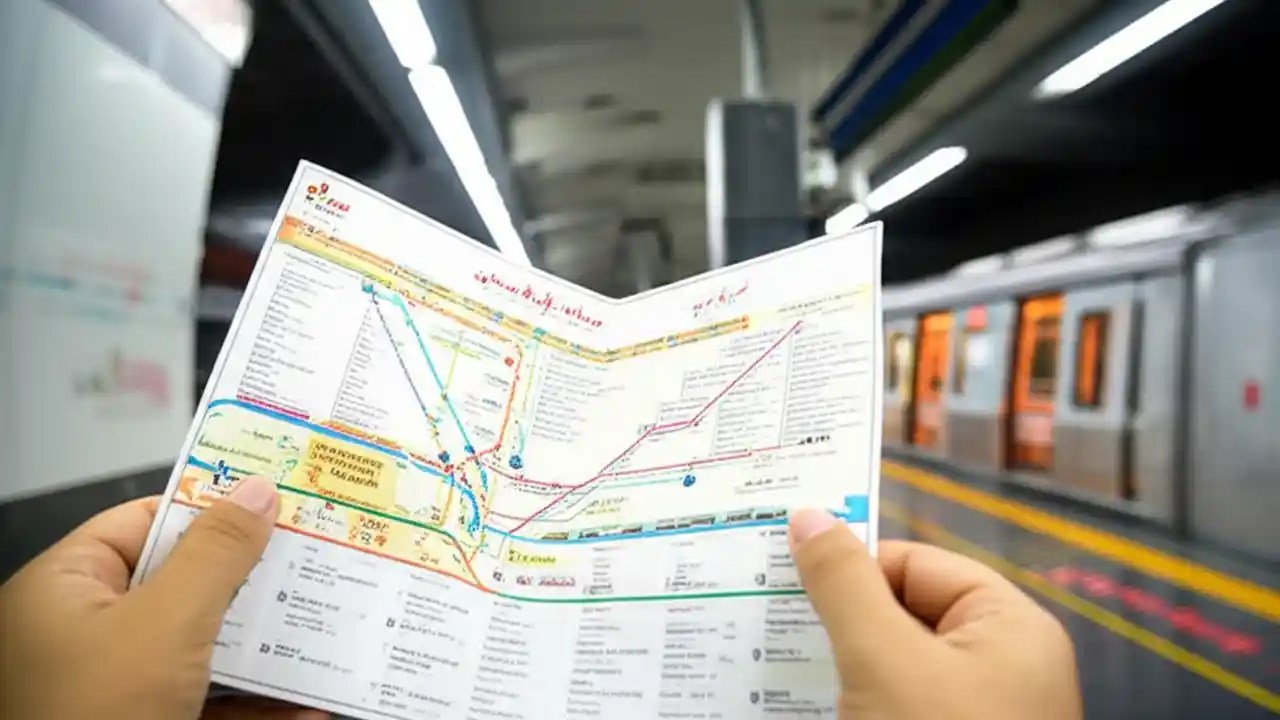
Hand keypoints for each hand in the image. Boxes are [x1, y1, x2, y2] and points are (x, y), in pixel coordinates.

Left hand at [0, 477, 328, 719]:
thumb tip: (254, 493)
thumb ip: (215, 555)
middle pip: (185, 584)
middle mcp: (85, 632)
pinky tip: (306, 704)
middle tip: (314, 563)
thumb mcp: (165, 625)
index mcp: (65, 589)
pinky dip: (258, 704)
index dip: (212, 508)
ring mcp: (116, 687)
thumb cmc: (87, 719)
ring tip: (325, 630)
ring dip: (266, 648)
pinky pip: (210, 703)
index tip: (273, 502)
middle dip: (254, 583)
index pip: (146, 522)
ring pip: (205, 647)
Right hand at [789, 509, 1081, 719]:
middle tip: (765, 620)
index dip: (851, 568)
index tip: (783, 581)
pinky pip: (894, 711)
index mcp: (1009, 626)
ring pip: (891, 670)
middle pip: (901, 616)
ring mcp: (977, 717)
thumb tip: (809, 516)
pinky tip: (806, 708)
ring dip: (836, 670)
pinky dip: (853, 707)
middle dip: (836, 623)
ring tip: (772, 665)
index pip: (915, 565)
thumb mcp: (883, 661)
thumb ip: (844, 585)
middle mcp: (1002, 667)